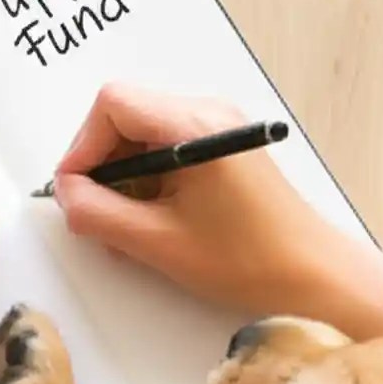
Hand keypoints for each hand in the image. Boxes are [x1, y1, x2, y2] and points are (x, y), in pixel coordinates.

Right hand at [53, 84, 377, 316]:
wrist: (316, 278)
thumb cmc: (250, 261)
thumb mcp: (157, 242)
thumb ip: (97, 213)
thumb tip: (65, 194)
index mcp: (195, 126)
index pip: (113, 105)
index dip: (82, 146)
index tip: (75, 188)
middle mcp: (208, 114)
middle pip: (124, 116)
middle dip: (102, 166)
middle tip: (97, 214)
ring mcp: (218, 129)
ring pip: (141, 136)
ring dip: (123, 179)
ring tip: (128, 228)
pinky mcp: (223, 149)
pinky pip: (165, 150)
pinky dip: (147, 182)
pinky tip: (153, 222)